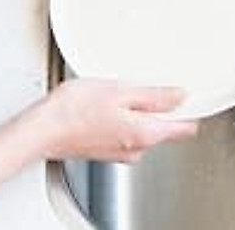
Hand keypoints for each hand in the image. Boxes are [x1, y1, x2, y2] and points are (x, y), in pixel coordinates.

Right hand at [30, 78, 197, 162]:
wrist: (43, 129)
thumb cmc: (75, 110)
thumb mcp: (121, 91)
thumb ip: (155, 96)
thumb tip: (181, 96)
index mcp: (145, 134)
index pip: (185, 127)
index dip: (191, 107)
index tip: (190, 92)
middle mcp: (137, 149)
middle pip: (165, 126)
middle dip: (160, 105)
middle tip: (144, 83)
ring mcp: (121, 151)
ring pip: (144, 127)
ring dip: (138, 109)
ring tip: (119, 91)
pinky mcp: (107, 149)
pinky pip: (127, 130)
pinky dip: (123, 116)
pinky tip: (107, 103)